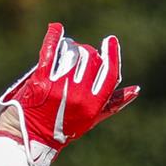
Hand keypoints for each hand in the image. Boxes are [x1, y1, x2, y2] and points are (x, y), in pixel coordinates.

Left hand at [0, 23, 138, 165]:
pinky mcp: (41, 79)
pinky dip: (53, 36)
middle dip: (88, 53)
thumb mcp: (90, 119)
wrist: (29, 136)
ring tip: (67, 53)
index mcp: (93, 106)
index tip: (111, 40)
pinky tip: (56, 28)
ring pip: (73, 52)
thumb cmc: (62, 128)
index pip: (110, 73)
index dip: (112, 54)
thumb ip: (112, 103)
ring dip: (71, 48)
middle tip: (81, 55)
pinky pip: (50, 50)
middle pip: (91, 59)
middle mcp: (78, 95)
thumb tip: (135, 89)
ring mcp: (59, 86)